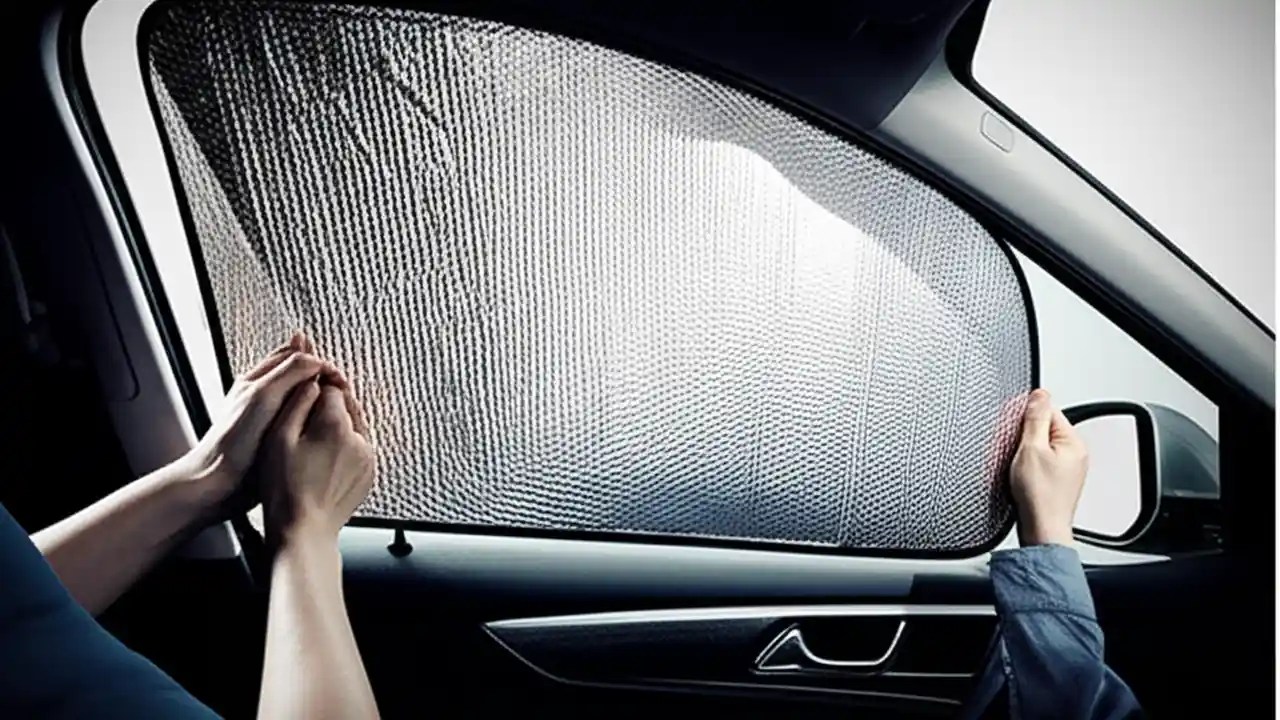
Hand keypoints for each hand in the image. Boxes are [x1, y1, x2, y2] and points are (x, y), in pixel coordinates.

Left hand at [173, 332, 344, 521]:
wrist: (219, 485)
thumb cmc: (235, 442)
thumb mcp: (266, 396)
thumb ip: (290, 371)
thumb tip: (316, 357)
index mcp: (257, 379)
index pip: (296, 357)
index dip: (321, 364)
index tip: (339, 381)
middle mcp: (263, 395)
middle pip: (301, 377)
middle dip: (323, 380)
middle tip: (343, 393)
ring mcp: (269, 418)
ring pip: (303, 400)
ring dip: (320, 401)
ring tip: (338, 409)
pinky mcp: (274, 440)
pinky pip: (301, 423)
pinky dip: (315, 421)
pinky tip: (324, 430)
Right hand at [259, 377, 374, 546]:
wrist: (304, 530)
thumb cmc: (285, 489)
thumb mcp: (278, 439)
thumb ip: (296, 404)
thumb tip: (310, 384)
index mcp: (336, 426)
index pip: (332, 389)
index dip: (315, 389)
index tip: (303, 398)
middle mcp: (359, 439)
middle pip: (347, 405)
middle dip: (329, 407)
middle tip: (306, 420)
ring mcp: (367, 457)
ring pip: (355, 427)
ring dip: (338, 426)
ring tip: (313, 443)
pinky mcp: (369, 473)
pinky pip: (359, 448)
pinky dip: (345, 447)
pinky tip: (324, 460)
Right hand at [1010, 389, 1088, 546]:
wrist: (1042, 531)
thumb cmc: (1040, 497)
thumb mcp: (1031, 449)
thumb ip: (1035, 419)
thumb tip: (1039, 395)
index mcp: (1074, 443)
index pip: (1049, 411)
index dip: (1027, 416)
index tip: (1015, 428)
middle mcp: (1074, 454)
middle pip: (1043, 428)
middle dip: (1025, 436)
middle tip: (1017, 454)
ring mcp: (1066, 468)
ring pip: (1038, 446)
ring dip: (1024, 453)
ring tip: (1019, 470)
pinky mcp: (1055, 480)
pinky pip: (1038, 461)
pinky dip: (1026, 466)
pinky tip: (1021, 478)